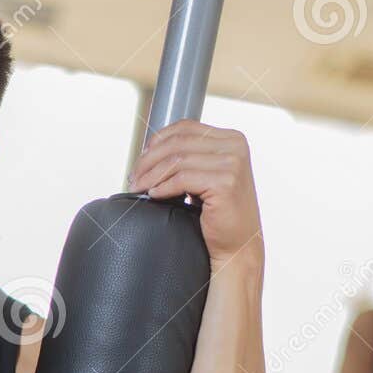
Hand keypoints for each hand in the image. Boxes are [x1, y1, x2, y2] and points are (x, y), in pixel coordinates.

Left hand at [128, 119, 262, 266]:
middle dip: (149, 160)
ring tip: (138, 187)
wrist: (238, 245)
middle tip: (133, 177)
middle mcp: (235, 146)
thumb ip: (192, 157)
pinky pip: (182, 179)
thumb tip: (151, 149)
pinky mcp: (225, 182)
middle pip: (178, 143)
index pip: (186, 127)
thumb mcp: (208, 176)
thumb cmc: (220, 214)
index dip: (158, 140)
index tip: (142, 157)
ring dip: (151, 175)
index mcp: (232, 139)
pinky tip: (153, 195)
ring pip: (177, 160)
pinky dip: (162, 187)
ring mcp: (232, 163)